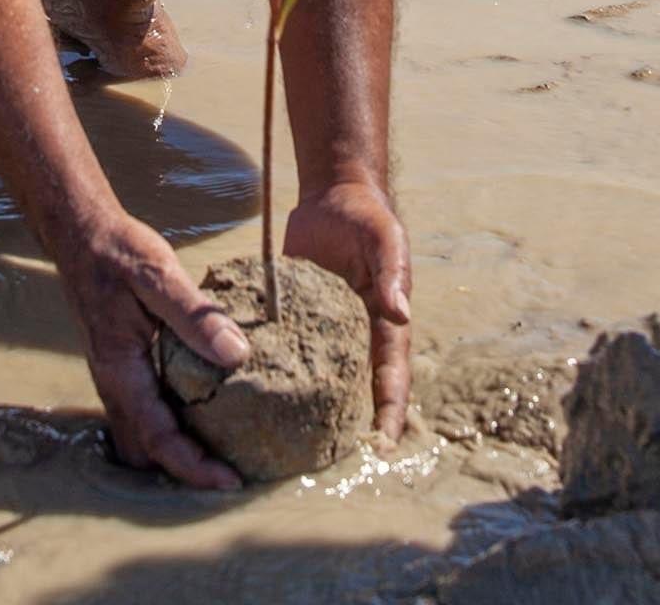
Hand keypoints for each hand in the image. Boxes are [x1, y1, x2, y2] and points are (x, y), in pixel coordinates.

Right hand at [61, 207, 249, 490]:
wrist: (82, 235)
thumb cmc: (119, 252)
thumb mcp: (158, 275)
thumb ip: (195, 315)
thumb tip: (237, 355)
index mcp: (120, 369)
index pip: (157, 438)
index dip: (193, 467)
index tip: (231, 483)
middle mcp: (113, 384)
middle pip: (144, 453)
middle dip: (182, 471)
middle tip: (230, 472)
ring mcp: (114, 377)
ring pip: (140, 437)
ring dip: (174, 451)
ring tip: (222, 448)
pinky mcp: (122, 366)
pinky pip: (143, 413)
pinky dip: (169, 425)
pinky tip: (202, 408)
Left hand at [285, 181, 411, 440]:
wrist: (333, 194)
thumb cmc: (368, 217)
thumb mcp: (385, 240)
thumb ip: (393, 274)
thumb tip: (402, 315)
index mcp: (384, 322)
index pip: (392, 376)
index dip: (390, 412)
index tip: (383, 448)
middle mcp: (355, 334)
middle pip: (357, 389)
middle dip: (353, 427)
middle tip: (338, 466)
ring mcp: (323, 329)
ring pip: (320, 378)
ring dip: (313, 410)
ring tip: (294, 449)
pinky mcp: (293, 316)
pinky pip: (287, 350)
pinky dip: (277, 374)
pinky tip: (256, 398)